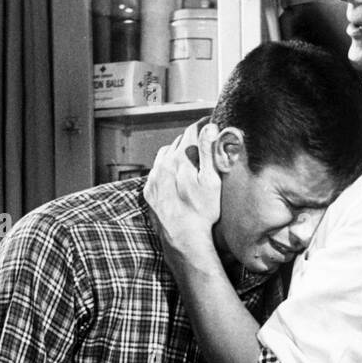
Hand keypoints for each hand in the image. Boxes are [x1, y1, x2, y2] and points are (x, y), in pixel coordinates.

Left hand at [144, 120, 220, 256]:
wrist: (183, 239)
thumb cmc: (202, 212)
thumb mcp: (212, 181)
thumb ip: (209, 152)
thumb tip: (208, 128)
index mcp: (180, 158)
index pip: (192, 131)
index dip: (203, 125)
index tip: (211, 123)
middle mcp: (163, 165)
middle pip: (178, 142)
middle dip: (191, 140)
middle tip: (204, 144)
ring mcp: (154, 178)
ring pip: (166, 155)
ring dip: (178, 153)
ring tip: (190, 160)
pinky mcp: (149, 191)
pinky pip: (157, 171)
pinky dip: (166, 168)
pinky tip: (176, 176)